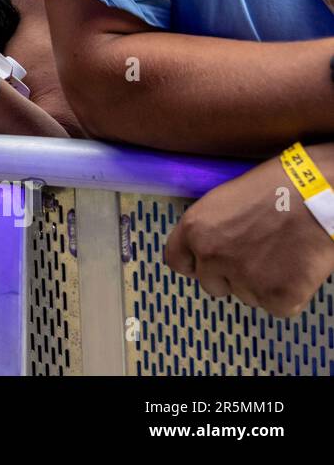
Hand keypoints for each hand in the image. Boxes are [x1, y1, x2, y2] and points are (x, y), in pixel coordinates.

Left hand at [166, 145, 333, 316]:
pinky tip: (298, 270)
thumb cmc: (277, 187)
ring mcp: (243, 278)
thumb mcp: (224, 199)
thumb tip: (205, 249)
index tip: (209, 265)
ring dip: (263, 285)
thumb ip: (209, 228)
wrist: (318, 194)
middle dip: (232, 277)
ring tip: (283, 256)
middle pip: (212, 285)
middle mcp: (211, 256)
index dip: (195, 265)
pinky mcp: (277, 296)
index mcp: (194, 229)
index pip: (177, 262)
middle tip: (259, 257)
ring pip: (247, 297)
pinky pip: (278, 308)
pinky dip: (290, 296)